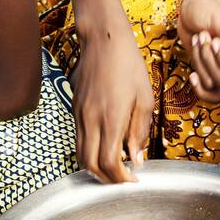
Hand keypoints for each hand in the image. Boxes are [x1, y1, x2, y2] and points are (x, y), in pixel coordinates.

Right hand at [72, 27, 152, 182]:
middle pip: (90, 165)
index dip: (120, 178)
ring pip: (80, 154)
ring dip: (96, 167)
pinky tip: (105, 147)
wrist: (103, 39)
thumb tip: (136, 158)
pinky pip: (78, 139)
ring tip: (115, 167)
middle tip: (123, 179)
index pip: (109, 162)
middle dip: (107, 179)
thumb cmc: (129, 65)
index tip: (133, 179)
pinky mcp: (74, 108)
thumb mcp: (145, 98)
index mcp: (111, 118)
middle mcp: (90, 120)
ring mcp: (79, 114)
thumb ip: (139, 131)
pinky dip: (90, 151)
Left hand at [178, 0, 219, 101]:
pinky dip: (199, 88)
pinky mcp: (213, 74)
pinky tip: (192, 75)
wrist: (191, 10)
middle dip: (207, 59)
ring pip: (214, 85)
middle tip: (202, 36)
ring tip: (197, 42)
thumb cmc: (207, 10)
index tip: (214, 40)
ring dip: (200, 64)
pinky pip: (210, 94)